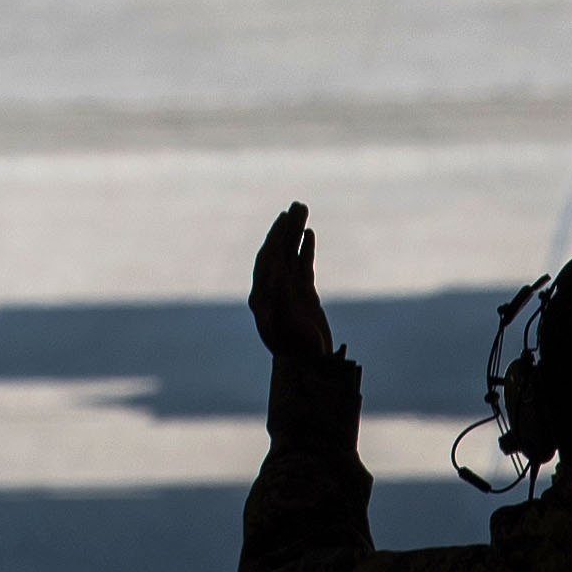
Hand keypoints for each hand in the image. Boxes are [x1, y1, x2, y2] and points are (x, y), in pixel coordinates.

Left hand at [251, 202, 337, 363]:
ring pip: (291, 256)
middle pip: (278, 252)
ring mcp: (288, 292)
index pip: (267, 259)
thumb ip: (278, 298)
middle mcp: (272, 290)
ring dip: (295, 233)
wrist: (309, 367)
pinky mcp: (304, 296)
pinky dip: (304, 249)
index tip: (284, 218)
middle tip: (297, 204)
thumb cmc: (294, 347)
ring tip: (303, 208)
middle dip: (286, 228)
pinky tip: (309, 234)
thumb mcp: (283, 324)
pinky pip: (302, 266)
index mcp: (262, 295)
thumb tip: (275, 272)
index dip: (275, 237)